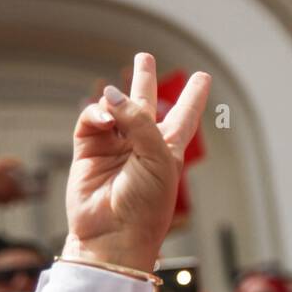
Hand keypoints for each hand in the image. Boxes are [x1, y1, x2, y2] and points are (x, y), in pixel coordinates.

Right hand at [62, 53, 209, 273]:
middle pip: (145, 104)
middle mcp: (142, 145)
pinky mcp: (88, 150)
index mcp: (169, 150)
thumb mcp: (158, 158)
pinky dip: (97, 113)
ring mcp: (114, 147)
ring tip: (116, 102)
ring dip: (116, 99)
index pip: (184, 116)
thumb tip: (112, 95)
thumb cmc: (145, 205)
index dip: (194, 98)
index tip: (203, 78)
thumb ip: (140, 121)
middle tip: (144, 56)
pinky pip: (92, 120)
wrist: (113, 235)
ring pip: (115, 108)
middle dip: (144, 80)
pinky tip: (104, 117)